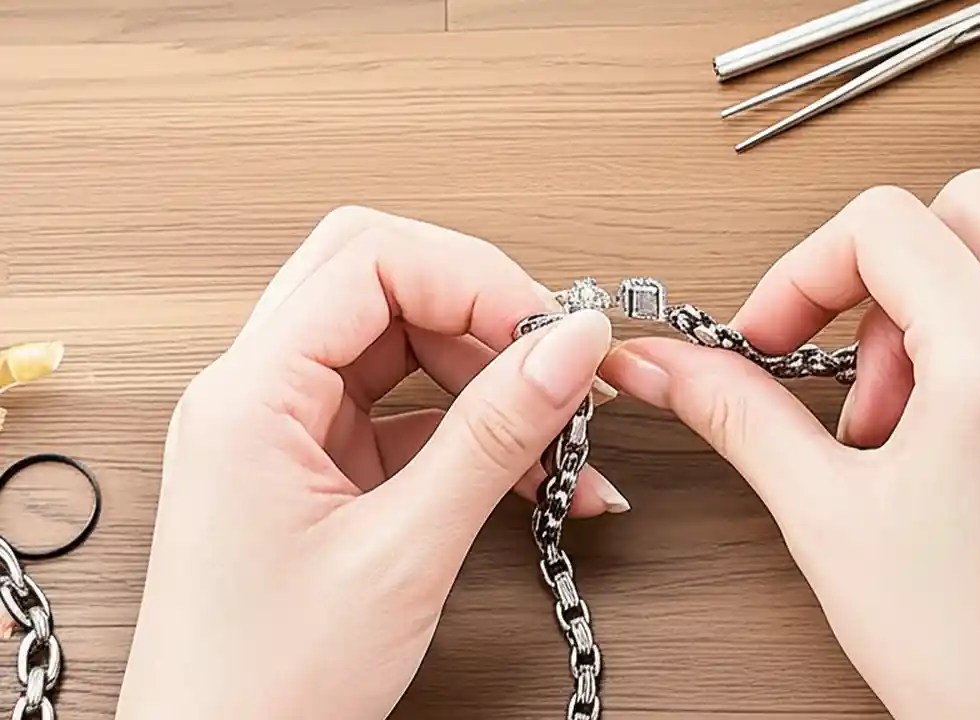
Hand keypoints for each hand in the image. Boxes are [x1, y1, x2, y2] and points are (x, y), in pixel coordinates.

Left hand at [116, 206, 622, 718]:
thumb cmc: (265, 686)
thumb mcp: (403, 553)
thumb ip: (493, 435)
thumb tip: (567, 346)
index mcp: (248, 397)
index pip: (369, 261)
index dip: (475, 279)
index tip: (551, 331)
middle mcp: (256, 396)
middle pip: (380, 280)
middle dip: (480, 307)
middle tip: (552, 357)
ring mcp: (284, 430)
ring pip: (399, 343)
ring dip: (487, 375)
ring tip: (559, 434)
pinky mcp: (313, 468)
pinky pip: (404, 411)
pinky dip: (472, 429)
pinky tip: (531, 470)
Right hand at [603, 170, 979, 719]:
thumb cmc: (965, 660)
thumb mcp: (825, 517)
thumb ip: (740, 414)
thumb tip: (670, 365)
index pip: (885, 224)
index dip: (805, 271)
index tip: (782, 335)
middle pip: (973, 210)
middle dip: (893, 276)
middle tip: (867, 377)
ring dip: (964, 309)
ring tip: (928, 421)